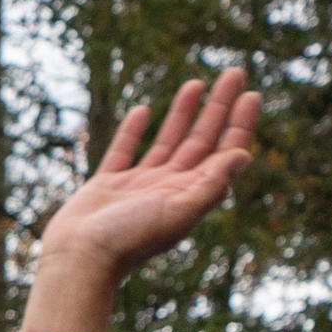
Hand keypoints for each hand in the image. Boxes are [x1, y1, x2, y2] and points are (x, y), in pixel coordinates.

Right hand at [22, 71, 259, 331]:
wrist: (80, 259)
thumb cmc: (129, 239)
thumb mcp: (178, 211)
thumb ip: (211, 184)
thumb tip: (243, 154)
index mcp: (190, 194)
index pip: (223, 152)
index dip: (239, 123)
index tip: (251, 93)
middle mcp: (169, 188)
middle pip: (201, 139)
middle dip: (219, 106)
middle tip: (234, 72)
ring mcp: (139, 185)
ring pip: (168, 140)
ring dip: (183, 112)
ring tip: (195, 83)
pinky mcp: (108, 184)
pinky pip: (125, 150)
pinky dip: (134, 130)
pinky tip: (143, 111)